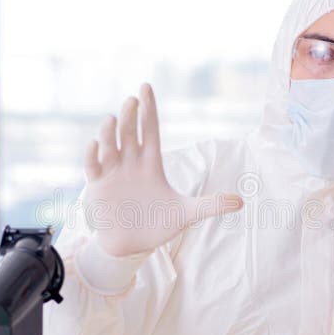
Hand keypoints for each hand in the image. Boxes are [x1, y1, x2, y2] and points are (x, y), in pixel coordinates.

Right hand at [83, 83, 242, 256]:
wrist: (131, 247)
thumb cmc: (157, 225)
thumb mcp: (187, 214)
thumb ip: (211, 205)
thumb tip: (241, 201)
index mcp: (151, 163)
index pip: (150, 130)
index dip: (148, 110)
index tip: (146, 88)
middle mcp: (130, 163)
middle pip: (130, 133)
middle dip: (131, 116)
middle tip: (133, 100)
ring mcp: (112, 173)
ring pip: (110, 146)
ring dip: (110, 132)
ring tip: (112, 119)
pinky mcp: (98, 186)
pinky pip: (93, 166)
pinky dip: (92, 156)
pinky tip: (96, 145)